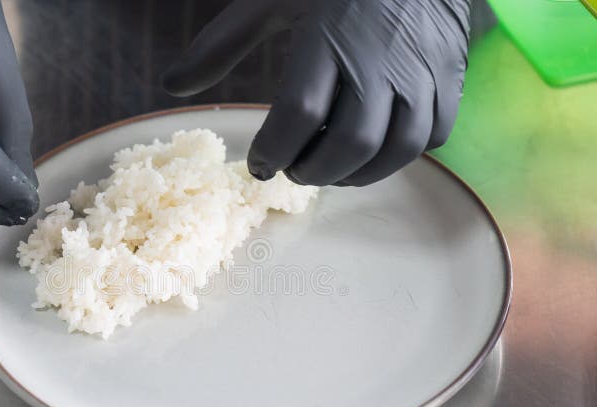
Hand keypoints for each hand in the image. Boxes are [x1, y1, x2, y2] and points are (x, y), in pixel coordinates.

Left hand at [162, 0, 470, 186]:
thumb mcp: (267, 0)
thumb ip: (219, 46)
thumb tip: (170, 86)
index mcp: (327, 37)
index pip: (299, 114)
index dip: (273, 150)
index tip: (257, 164)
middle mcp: (379, 59)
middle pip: (350, 143)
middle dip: (313, 172)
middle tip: (292, 171)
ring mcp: (421, 70)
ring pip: (397, 149)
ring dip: (357, 175)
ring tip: (329, 171)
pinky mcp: (450, 76)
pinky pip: (433, 136)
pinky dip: (400, 156)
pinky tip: (373, 152)